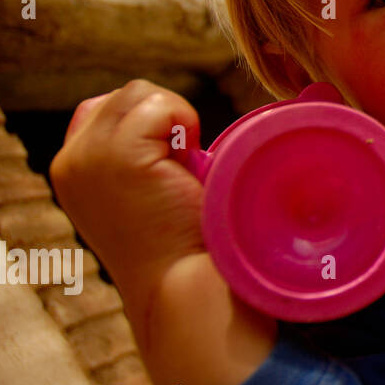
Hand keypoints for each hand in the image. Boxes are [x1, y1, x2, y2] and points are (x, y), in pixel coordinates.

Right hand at [51, 81, 276, 384]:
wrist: (192, 289)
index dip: (152, 124)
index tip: (177, 166)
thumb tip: (315, 94)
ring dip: (179, 124)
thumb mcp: (170, 188)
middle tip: (184, 177)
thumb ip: (174, 149)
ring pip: (144, 94)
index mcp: (75, 171)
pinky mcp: (114, 157)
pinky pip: (158, 104)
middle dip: (169, 122)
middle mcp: (70, 162)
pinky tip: (185, 171)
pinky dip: (184, 125)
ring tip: (184, 176)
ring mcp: (86, 159)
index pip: (105, 108)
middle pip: (129, 95)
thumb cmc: (199, 245)